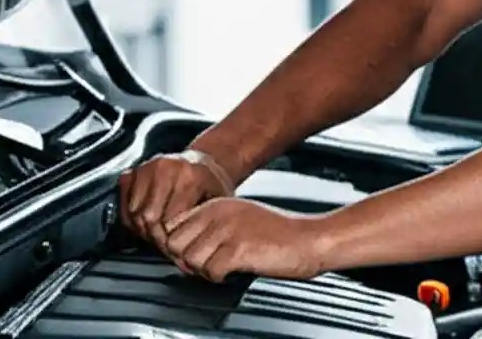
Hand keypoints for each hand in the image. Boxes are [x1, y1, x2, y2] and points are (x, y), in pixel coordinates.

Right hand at [118, 149, 234, 252]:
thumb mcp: (217, 203)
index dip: (169, 239)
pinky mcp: (135, 171)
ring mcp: (147, 168)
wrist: (207, 161)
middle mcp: (166, 169)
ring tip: (156, 232)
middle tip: (163, 243)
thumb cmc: (213, 185)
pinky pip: (123, 203)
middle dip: (154, 235)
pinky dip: (131, 216)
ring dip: (141, 227)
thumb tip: (185, 259)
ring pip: (133, 211)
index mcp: (189, 177)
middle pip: (147, 216)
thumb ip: (201, 224)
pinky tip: (145, 220)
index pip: (168, 220)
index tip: (174, 248)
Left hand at [164, 197, 327, 281]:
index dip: (181, 246)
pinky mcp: (239, 249)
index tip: (200, 253)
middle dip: (188, 260)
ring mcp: (228, 230)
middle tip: (209, 264)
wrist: (309, 239)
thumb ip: (209, 225)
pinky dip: (220, 278)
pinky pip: (211, 272)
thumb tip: (179, 247)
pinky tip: (235, 271)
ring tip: (223, 268)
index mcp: (216, 204)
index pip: (173, 227)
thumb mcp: (238, 217)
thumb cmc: (277, 233)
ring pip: (190, 260)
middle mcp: (218, 213)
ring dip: (204, 271)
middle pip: (175, 245)